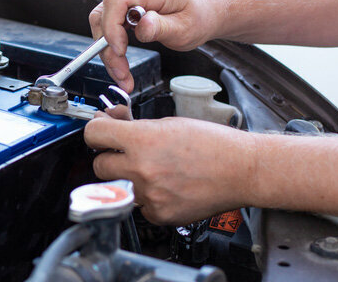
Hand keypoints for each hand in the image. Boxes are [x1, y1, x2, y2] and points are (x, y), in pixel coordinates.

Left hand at [84, 113, 257, 224]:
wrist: (242, 170)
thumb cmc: (213, 144)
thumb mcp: (169, 123)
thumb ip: (136, 127)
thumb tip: (113, 122)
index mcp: (142, 141)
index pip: (94, 135)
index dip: (96, 131)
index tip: (101, 133)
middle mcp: (141, 169)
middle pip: (99, 165)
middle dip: (110, 157)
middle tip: (126, 153)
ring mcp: (149, 195)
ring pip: (119, 187)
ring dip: (129, 178)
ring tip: (154, 170)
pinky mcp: (159, 214)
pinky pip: (139, 206)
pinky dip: (148, 198)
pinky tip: (166, 186)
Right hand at [89, 0, 224, 91]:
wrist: (204, 13)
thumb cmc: (198, 16)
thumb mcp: (185, 27)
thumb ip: (162, 27)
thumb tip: (142, 25)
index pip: (117, 1)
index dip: (112, 26)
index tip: (120, 50)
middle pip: (103, 15)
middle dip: (107, 47)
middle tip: (120, 72)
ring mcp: (130, 2)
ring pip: (103, 25)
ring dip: (107, 53)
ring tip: (122, 76)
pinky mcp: (127, 13)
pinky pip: (110, 30)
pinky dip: (112, 51)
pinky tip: (121, 67)